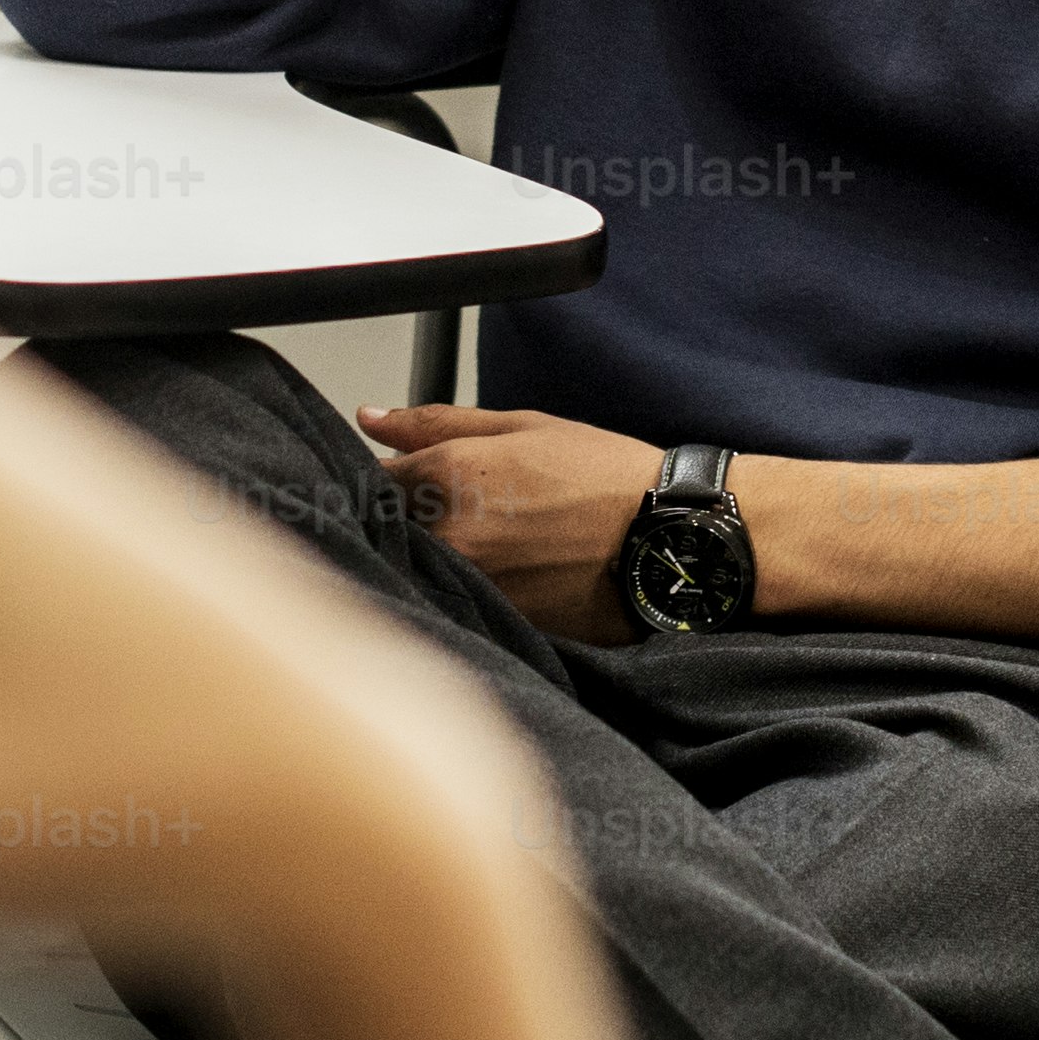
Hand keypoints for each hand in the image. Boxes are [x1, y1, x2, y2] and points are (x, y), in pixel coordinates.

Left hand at [359, 398, 660, 642]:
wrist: (669, 537)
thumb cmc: (602, 475)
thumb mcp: (523, 428)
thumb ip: (436, 424)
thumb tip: (369, 419)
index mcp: (449, 474)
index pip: (370, 480)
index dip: (377, 481)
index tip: (399, 483)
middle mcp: (449, 533)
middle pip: (386, 532)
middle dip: (399, 522)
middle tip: (453, 517)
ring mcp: (471, 583)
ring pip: (417, 570)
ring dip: (429, 557)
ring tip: (485, 545)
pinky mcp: (495, 620)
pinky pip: (456, 602)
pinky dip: (464, 589)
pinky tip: (503, 575)